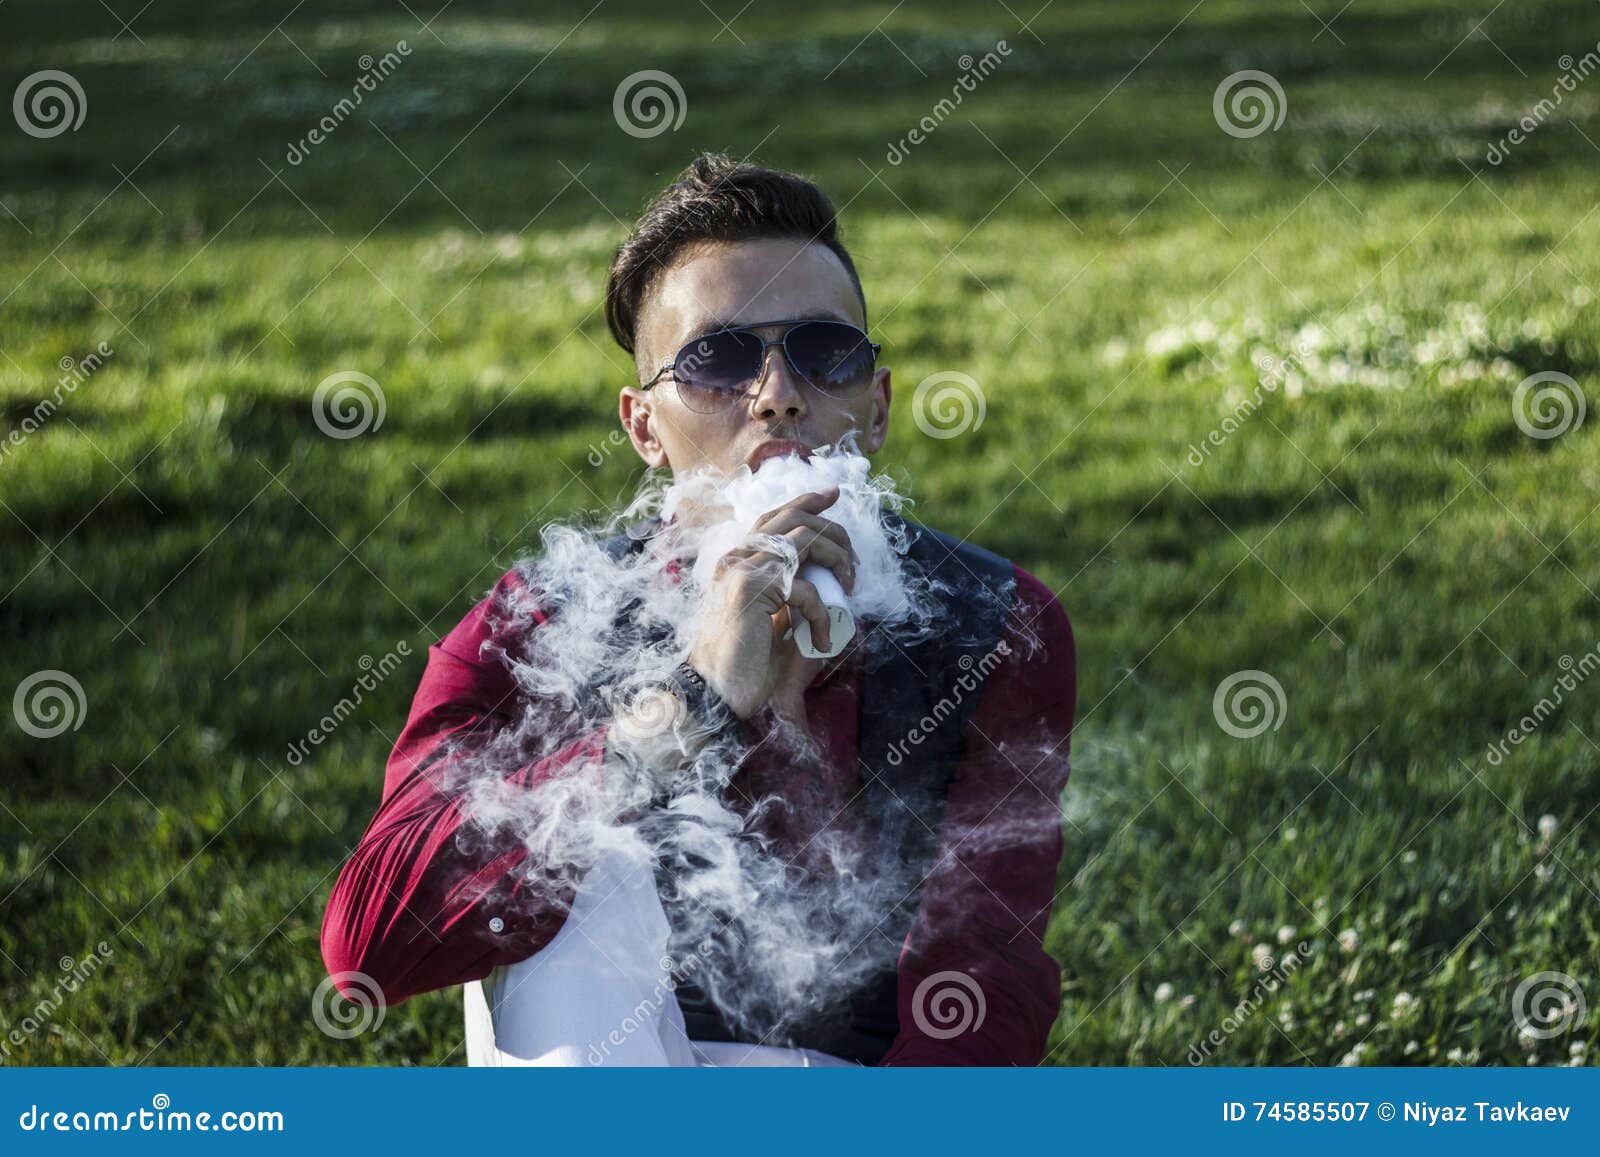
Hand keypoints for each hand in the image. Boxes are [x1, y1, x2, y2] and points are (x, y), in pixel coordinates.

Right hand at [686, 487, 857, 722]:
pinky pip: (806, 587)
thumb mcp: (775, 620)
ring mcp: (741, 570)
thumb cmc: (746, 665)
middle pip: (793, 517)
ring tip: (848, 589)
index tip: (834, 494)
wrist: (716, 694)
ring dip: (837, 560)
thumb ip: (792, 592)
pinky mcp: (751, 590)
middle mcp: (736, 559)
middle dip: (835, 533)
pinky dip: (823, 613)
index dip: (806, 500)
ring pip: (804, 539)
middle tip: (854, 563)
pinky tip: (822, 639)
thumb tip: (827, 576)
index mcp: (738, 563)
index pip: (773, 516)